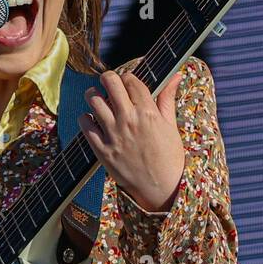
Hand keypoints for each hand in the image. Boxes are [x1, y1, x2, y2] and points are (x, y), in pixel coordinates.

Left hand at [78, 68, 186, 211]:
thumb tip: (176, 75)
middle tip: (108, 83)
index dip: (127, 77)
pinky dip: (85, 119)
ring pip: (94, 100)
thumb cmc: (169, 157)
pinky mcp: (102, 150)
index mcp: (147, 112)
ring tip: (96, 99)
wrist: (161, 188)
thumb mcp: (171, 126)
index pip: (131, 80)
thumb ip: (168, 98)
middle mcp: (129, 120)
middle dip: (108, 78)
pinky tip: (91, 120)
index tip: (126, 82)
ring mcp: (113, 135)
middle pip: (110, 83)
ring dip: (93, 95)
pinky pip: (85, 126)